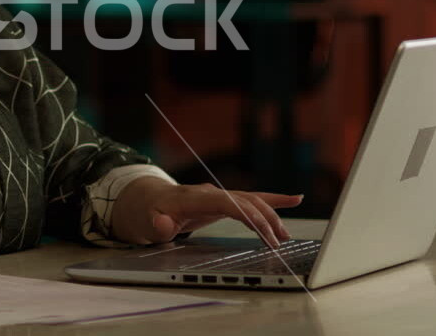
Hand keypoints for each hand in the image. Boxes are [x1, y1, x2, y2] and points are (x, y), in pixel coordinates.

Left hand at [114, 179, 302, 247]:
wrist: (142, 198)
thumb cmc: (145, 211)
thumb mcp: (144, 222)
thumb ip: (156, 225)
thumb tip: (164, 225)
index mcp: (194, 197)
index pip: (228, 203)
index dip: (249, 216)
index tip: (265, 233)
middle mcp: (209, 193)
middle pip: (245, 201)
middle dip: (265, 220)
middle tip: (280, 242)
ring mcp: (217, 195)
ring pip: (251, 200)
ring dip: (272, 215)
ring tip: (287, 234)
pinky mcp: (222, 201)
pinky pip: (250, 199)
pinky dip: (272, 200)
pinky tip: (294, 200)